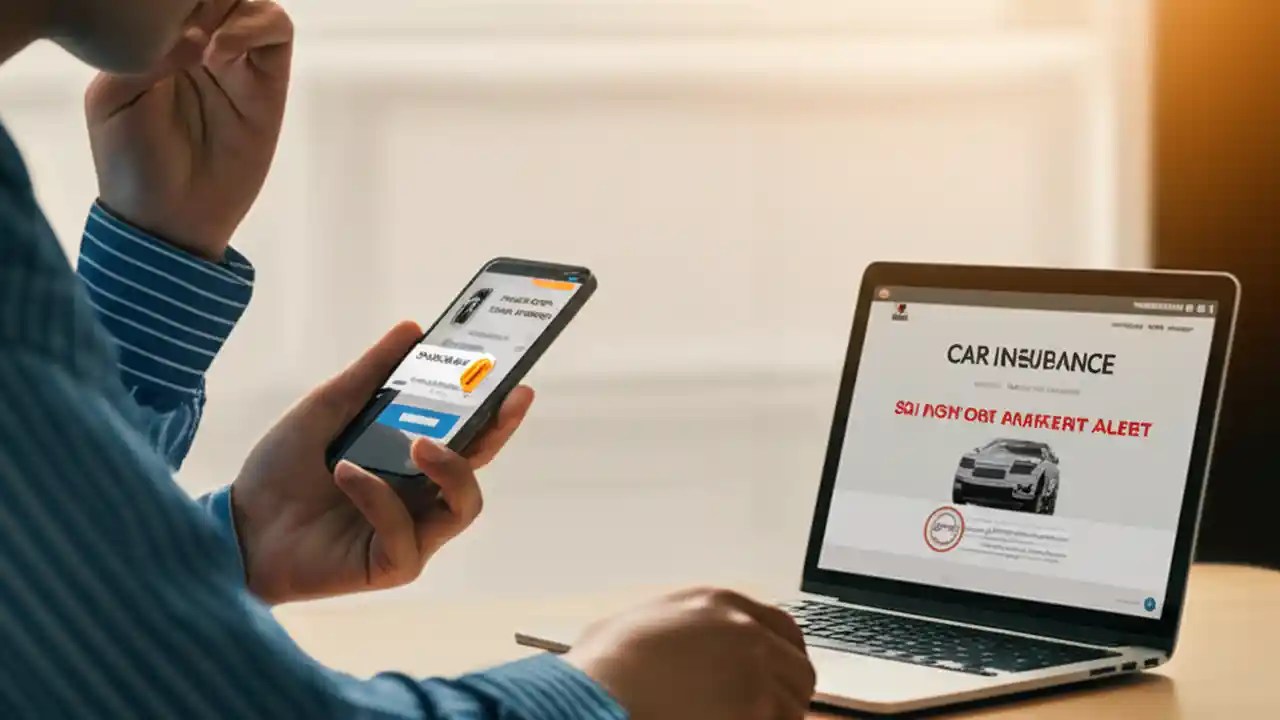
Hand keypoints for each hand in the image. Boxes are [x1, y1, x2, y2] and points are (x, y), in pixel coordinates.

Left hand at [85, 0, 293, 260]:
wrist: (170, 219)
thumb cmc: (131, 163)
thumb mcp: (115, 98)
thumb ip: (149, 53)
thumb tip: (198, 34)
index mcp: (156, 41)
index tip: (157, 12)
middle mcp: (198, 43)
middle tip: (186, 21)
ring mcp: (236, 61)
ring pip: (248, 2)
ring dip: (227, 7)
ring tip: (202, 42)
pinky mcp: (268, 83)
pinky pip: (276, 32)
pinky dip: (254, 26)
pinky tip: (220, 51)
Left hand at [231, 321, 534, 604]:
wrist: (237, 525)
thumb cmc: (281, 470)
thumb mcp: (326, 409)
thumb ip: (370, 375)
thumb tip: (412, 329)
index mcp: (410, 462)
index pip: (468, 438)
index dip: (498, 414)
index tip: (517, 382)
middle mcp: (419, 498)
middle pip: (478, 470)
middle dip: (497, 434)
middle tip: (501, 400)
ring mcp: (409, 535)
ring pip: (462, 507)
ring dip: (446, 469)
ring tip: (417, 443)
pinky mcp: (390, 565)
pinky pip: (407, 533)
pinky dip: (379, 498)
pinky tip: (348, 475)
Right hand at [566, 588, 816, 719]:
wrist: (599, 696)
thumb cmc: (601, 668)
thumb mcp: (629, 625)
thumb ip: (662, 628)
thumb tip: (647, 644)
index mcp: (718, 604)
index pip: (781, 628)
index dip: (781, 657)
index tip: (775, 678)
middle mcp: (746, 632)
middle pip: (798, 668)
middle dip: (785, 694)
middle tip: (762, 713)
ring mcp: (756, 674)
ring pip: (792, 706)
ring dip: (772, 718)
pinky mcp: (757, 711)